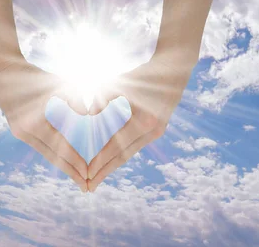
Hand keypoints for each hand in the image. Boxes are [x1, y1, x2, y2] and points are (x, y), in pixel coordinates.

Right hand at [0, 60, 89, 190]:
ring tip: (79, 178)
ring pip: (47, 154)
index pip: (60, 147)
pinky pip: (40, 147)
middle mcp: (25, 132)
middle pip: (53, 157)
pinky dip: (54, 155)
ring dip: (63, 166)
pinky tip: (65, 162)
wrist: (3, 72)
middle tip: (86, 186)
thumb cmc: (35, 76)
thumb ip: (74, 101)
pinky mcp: (19, 131)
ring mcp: (20, 133)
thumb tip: (88, 116)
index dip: (75, 161)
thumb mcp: (58, 85)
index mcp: (34, 122)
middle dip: (71, 172)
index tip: (89, 172)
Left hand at [86, 58, 192, 191]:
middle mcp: (152, 131)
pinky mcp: (157, 131)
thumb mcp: (120, 86)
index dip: (100, 160)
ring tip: (97, 178)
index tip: (86, 172)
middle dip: (104, 171)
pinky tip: (110, 162)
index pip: (116, 146)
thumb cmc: (142, 75)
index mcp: (143, 121)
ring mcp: (157, 132)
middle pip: (123, 156)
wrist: (172, 72)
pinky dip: (121, 155)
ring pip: (130, 153)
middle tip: (88, 187)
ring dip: (112, 166)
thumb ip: (102, 102)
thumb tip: (88, 116)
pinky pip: (135, 146)